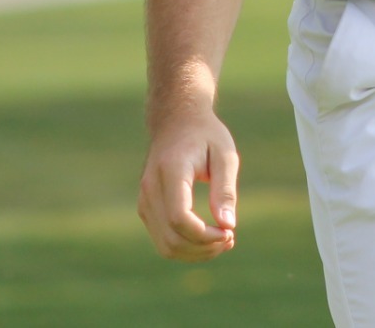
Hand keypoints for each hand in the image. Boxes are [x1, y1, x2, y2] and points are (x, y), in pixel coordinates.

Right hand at [138, 107, 240, 261]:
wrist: (176, 121)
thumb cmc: (206, 136)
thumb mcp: (225, 155)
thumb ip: (225, 189)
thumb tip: (228, 226)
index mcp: (171, 171)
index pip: (179, 218)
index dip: (205, 235)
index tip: (230, 232)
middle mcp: (150, 188)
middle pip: (172, 238)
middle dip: (204, 248)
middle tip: (230, 238)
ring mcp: (144, 200)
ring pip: (165, 246)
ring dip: (195, 253)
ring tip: (223, 240)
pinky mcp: (146, 208)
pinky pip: (163, 240)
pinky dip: (186, 247)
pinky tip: (209, 238)